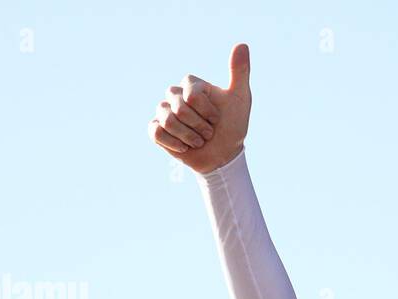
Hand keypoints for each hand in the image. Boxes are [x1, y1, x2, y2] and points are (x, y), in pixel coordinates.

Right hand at [148, 42, 251, 174]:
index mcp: (191, 85)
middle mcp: (175, 95)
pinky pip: (155, 132)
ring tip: (199, 141)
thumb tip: (242, 44)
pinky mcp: (156, 129)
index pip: (191, 94)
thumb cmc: (232, 126)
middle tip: (209, 133)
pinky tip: (185, 147)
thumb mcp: (240, 99)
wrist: (223, 156)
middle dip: (199, 126)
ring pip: (167, 121)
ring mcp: (164, 111)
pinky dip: (174, 144)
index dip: (206, 111)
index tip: (217, 119)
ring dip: (189, 137)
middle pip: (179, 108)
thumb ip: (240, 72)